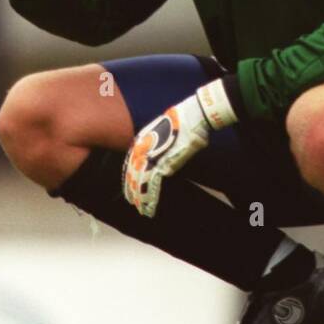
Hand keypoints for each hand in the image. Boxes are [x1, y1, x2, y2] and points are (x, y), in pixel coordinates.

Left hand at [123, 79, 237, 217]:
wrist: (193, 115)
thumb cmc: (184, 121)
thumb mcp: (168, 132)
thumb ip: (162, 143)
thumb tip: (163, 152)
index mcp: (142, 140)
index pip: (132, 162)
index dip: (131, 176)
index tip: (130, 186)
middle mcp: (142, 148)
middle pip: (133, 173)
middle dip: (132, 189)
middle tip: (132, 201)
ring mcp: (151, 156)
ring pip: (140, 182)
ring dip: (140, 197)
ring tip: (140, 208)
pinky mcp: (162, 163)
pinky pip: (152, 185)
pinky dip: (150, 198)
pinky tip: (148, 207)